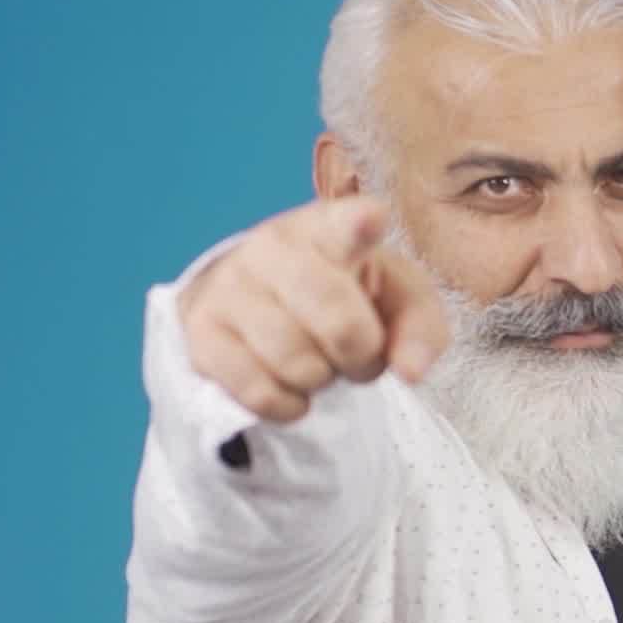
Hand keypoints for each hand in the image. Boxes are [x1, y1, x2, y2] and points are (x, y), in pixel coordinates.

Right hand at [174, 194, 450, 424]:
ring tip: (316, 357)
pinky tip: (286, 380)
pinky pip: (260, 392)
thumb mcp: (395, 300)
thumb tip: (411, 372)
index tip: (371, 220)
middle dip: (362, 356)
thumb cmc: (343, 295)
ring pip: (298, 364)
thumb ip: (421, 329)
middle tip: (357, 352)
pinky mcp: (201, 329)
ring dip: (321, 378)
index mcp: (329, 227)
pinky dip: (286, 402)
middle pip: (339, 324)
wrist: (256, 300)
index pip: (347, 224)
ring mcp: (230, 286)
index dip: (360, 226)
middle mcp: (273, 246)